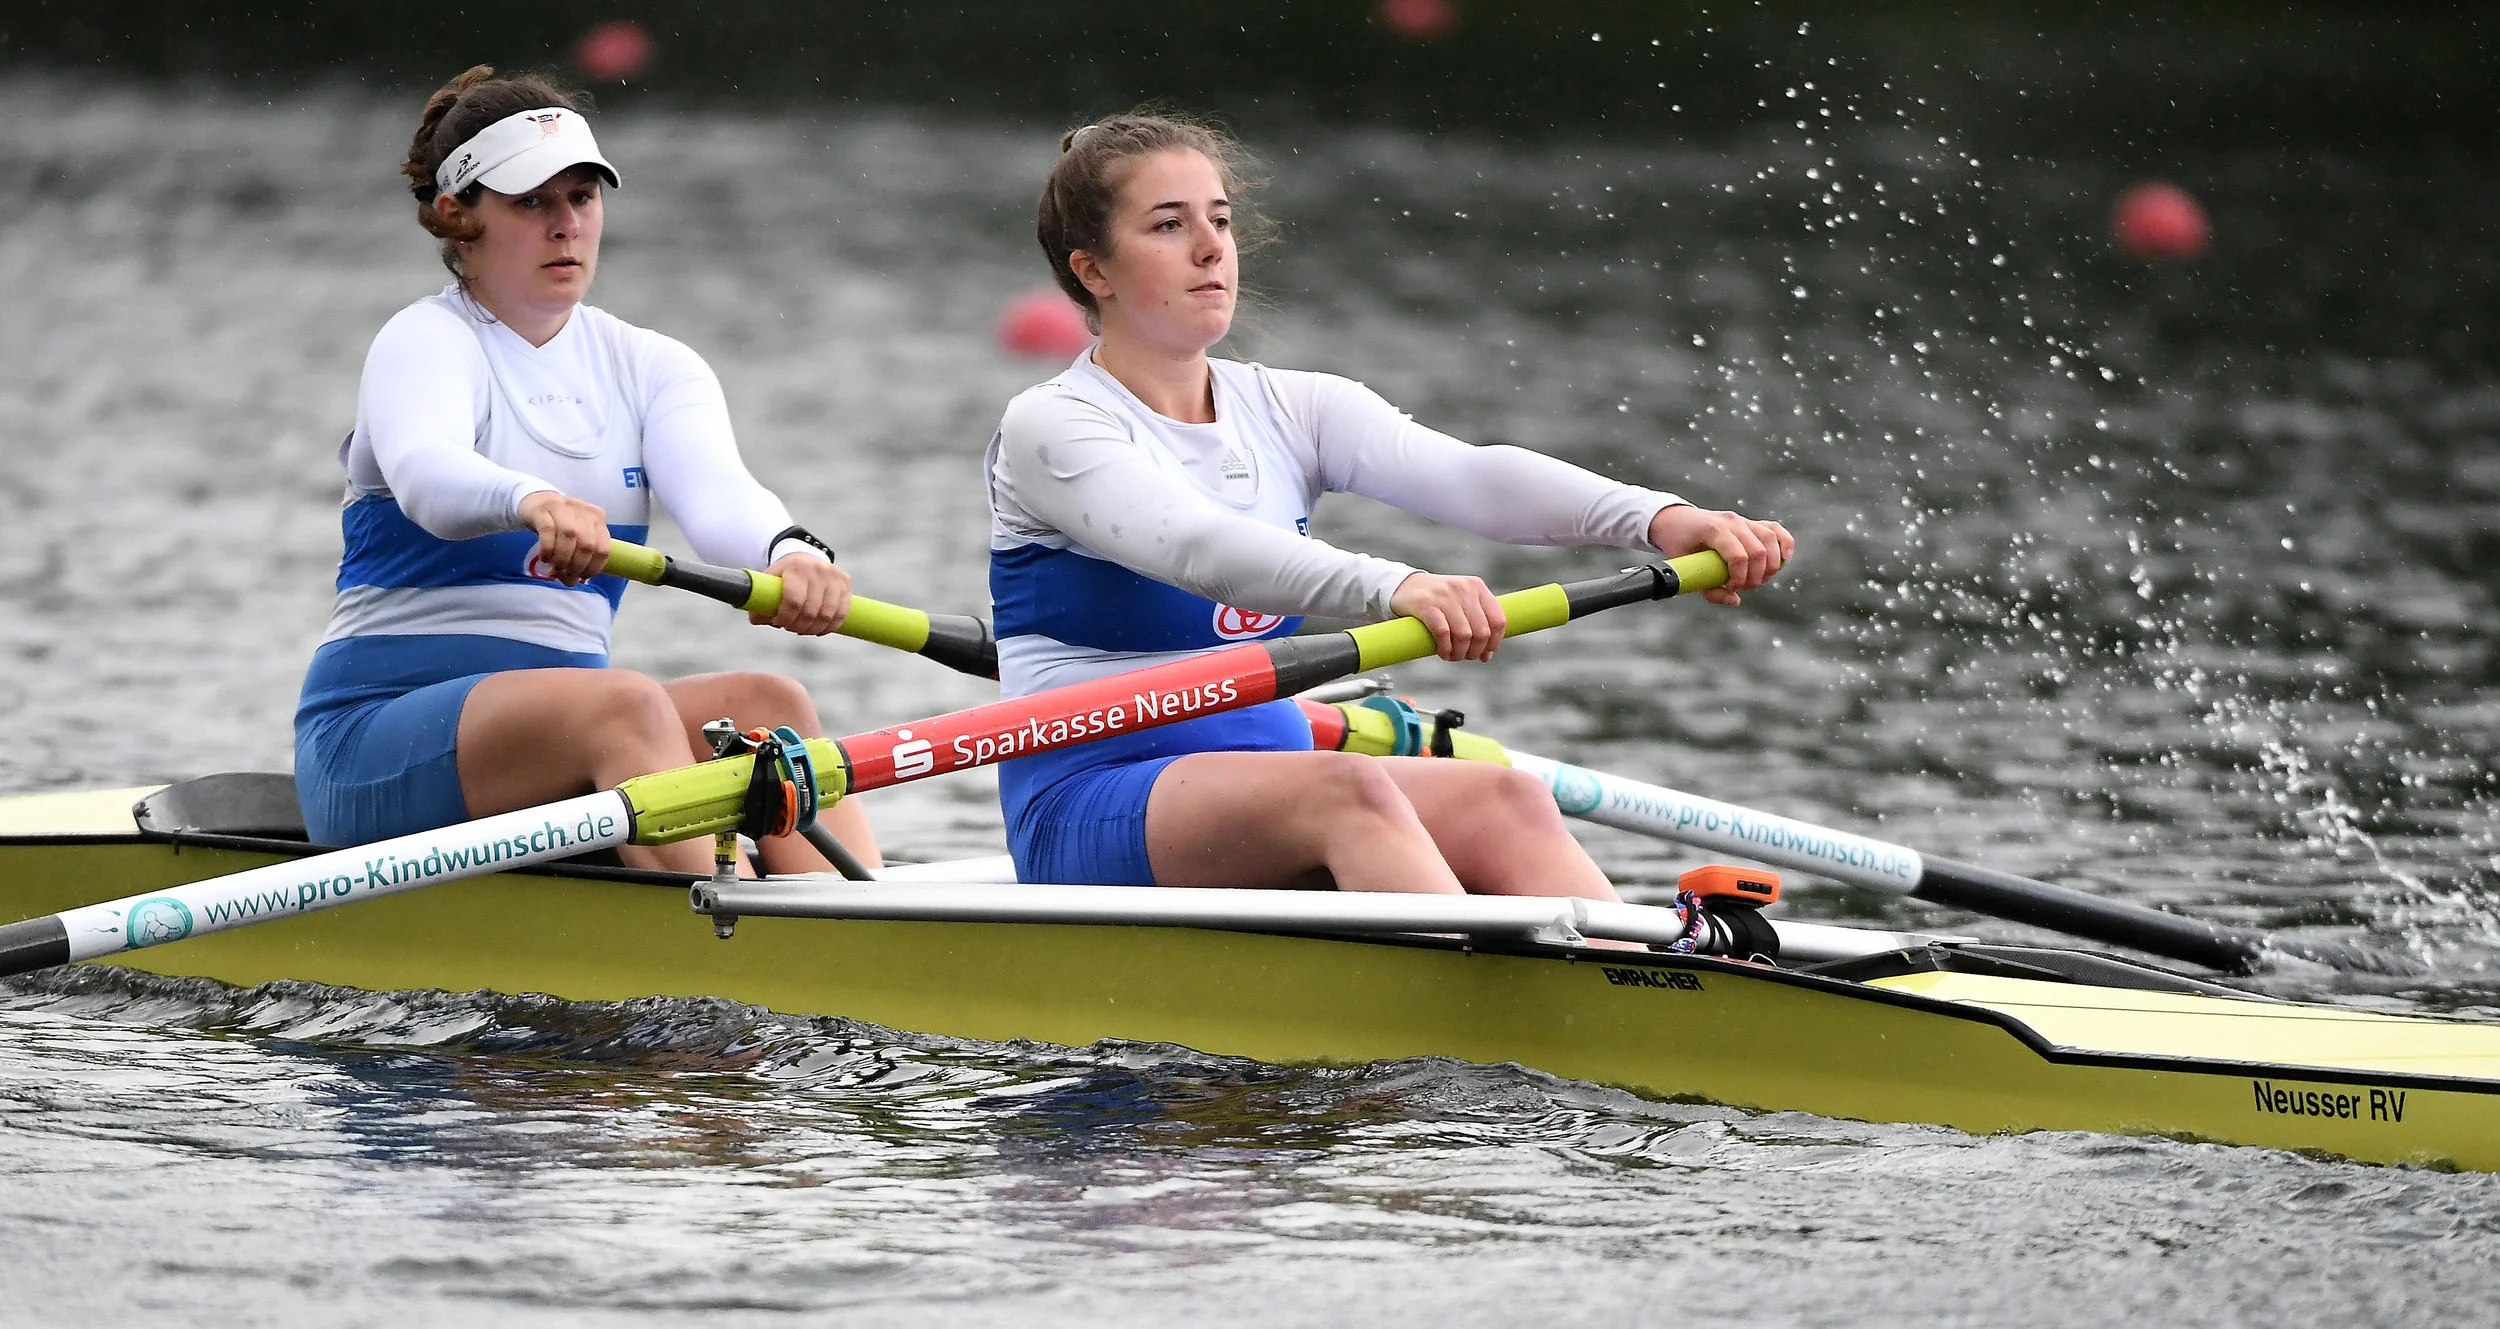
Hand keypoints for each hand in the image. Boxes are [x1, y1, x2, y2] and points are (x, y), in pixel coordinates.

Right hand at [518, 490, 611, 585]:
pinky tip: (544, 558)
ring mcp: (563, 507)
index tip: (582, 577)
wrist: (535, 500)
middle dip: (577, 566)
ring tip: (554, 569)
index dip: (594, 567)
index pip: (604, 548)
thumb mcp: (575, 537)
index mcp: (597, 518)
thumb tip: (572, 581)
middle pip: (587, 544)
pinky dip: (548, 548)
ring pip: (569, 536)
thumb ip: (577, 557)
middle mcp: (583, 511)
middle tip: (565, 574)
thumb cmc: (559, 524)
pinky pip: (548, 530)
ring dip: (562, 559)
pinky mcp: (542, 509)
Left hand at [758, 552, 851, 635]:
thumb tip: (757, 620)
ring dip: (813, 629)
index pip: (794, 601)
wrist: (804, 558)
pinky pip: (842, 613)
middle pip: (811, 611)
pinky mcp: (845, 583)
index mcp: (796, 568)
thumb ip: (760, 602)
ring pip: (827, 614)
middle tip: (790, 628)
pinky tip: (819, 630)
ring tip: (803, 629)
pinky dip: (830, 626)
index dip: (786, 618)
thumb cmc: (784, 576)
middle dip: (798, 626)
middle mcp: (818, 570)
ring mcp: (834, 576)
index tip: (779, 623)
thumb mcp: (769, 583)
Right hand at [1389, 572, 1505, 661]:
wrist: (1405, 586)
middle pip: (1481, 631)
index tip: (1484, 653)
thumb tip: (1487, 655)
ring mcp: (1445, 595)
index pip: (1498, 620)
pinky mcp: (1426, 604)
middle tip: (1465, 656)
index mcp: (1477, 586)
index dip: (1494, 642)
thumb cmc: (1438, 600)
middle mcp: (1463, 588)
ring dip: (1459, 653)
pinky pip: (1443, 633)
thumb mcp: (1462, 604)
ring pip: (1464, 635)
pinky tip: (1442, 653)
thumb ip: (1476, 624)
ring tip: (1452, 656)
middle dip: (1475, 651)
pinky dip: (1445, 648)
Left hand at [1647, 504, 1794, 606]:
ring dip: (1771, 565)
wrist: (1675, 520)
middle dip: (1755, 576)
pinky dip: (1784, 544)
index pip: (1738, 556)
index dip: (1739, 578)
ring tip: (1760, 579)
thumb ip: (1709, 589)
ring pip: (1770, 539)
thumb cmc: (1679, 545)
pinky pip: (1775, 530)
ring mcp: (1742, 520)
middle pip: (1758, 551)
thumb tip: (1735, 601)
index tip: (1731, 588)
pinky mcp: (1750, 523)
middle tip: (1744, 586)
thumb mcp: (1686, 568)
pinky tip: (1784, 561)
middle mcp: (1732, 522)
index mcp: (1713, 529)